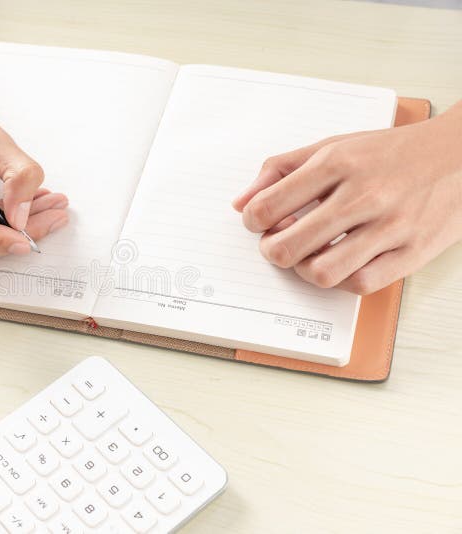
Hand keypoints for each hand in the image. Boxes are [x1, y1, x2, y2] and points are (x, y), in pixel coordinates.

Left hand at [232, 101, 461, 294]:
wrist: (460, 154)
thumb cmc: (390, 153)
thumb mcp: (332, 145)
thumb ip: (281, 169)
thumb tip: (241, 202)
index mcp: (337, 163)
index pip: (267, 207)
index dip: (253, 222)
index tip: (260, 223)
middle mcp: (362, 194)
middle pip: (287, 246)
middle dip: (272, 250)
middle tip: (279, 243)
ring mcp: (390, 226)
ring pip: (321, 272)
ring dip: (304, 269)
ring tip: (310, 255)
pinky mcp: (412, 252)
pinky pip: (359, 284)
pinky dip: (342, 280)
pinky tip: (342, 262)